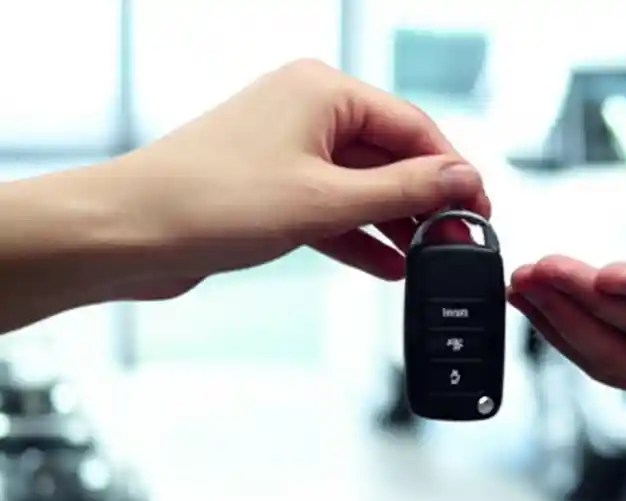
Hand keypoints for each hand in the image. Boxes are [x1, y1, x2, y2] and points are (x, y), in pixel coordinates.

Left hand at [92, 59, 488, 297]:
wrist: (127, 234)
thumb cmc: (209, 202)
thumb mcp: (327, 202)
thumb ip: (405, 191)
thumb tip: (464, 180)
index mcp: (322, 90)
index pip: (413, 127)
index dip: (452, 173)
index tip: (480, 210)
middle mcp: (306, 110)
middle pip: (391, 156)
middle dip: (425, 203)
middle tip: (458, 243)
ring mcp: (286, 148)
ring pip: (363, 186)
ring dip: (395, 225)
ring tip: (429, 262)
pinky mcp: (271, 186)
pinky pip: (333, 207)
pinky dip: (359, 235)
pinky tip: (389, 267)